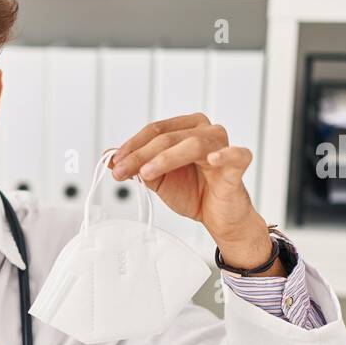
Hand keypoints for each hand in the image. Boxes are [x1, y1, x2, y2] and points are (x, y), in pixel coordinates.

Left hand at [109, 112, 275, 269]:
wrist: (216, 216)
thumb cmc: (192, 192)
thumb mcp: (157, 178)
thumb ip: (136, 165)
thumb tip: (108, 156)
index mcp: (187, 128)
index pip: (156, 130)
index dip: (132, 145)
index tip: (114, 162)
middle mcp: (206, 131)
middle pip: (169, 137)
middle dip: (141, 155)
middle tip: (121, 171)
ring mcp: (223, 146)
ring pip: (192, 144)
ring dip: (166, 158)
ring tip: (147, 173)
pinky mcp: (237, 165)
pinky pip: (236, 156)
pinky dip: (225, 155)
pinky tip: (213, 159)